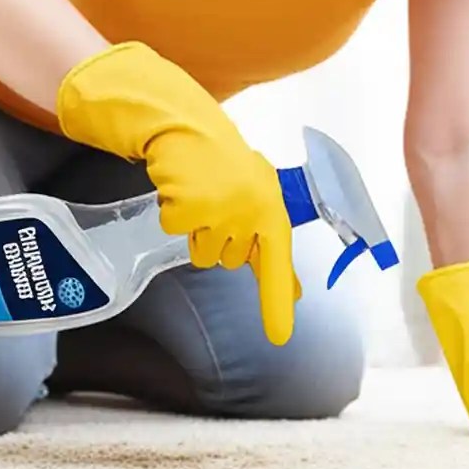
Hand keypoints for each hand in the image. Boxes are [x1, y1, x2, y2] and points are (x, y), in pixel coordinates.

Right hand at [56, 42, 299, 344]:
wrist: (190, 130)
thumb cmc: (228, 172)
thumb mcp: (258, 208)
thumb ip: (272, 253)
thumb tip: (296, 294)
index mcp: (273, 213)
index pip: (278, 265)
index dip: (277, 303)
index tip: (281, 338)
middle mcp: (254, 212)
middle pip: (225, 261)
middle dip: (216, 239)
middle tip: (215, 204)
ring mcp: (223, 209)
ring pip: (201, 253)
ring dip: (194, 229)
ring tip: (199, 196)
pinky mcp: (191, 205)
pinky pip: (176, 232)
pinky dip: (173, 215)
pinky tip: (181, 191)